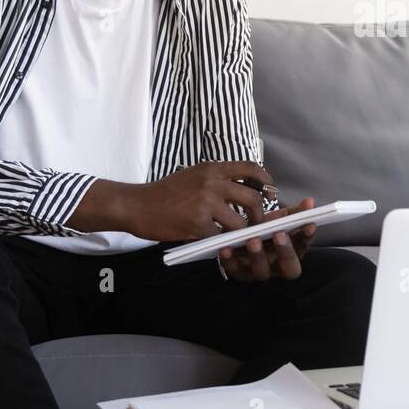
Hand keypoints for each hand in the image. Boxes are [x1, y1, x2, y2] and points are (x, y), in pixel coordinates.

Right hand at [95, 161, 277, 242]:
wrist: (138, 205)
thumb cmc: (165, 192)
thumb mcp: (194, 175)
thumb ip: (217, 179)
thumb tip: (244, 188)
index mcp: (213, 169)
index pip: (251, 168)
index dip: (265, 181)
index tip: (270, 192)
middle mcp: (212, 183)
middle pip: (253, 198)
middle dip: (260, 214)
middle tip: (256, 222)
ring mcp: (206, 203)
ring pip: (239, 222)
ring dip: (239, 232)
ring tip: (233, 235)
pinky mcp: (198, 224)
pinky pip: (219, 235)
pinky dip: (218, 240)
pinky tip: (212, 239)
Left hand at [218, 197, 317, 281]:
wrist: (240, 235)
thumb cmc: (264, 228)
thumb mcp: (279, 219)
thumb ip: (295, 212)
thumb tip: (310, 201)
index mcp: (291, 252)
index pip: (303, 248)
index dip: (307, 237)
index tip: (309, 224)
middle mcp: (277, 266)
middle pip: (288, 268)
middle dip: (285, 251)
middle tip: (279, 234)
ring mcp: (258, 271)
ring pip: (261, 270)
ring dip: (258, 256)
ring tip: (253, 240)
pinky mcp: (238, 272)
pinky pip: (234, 269)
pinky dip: (230, 260)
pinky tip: (227, 248)